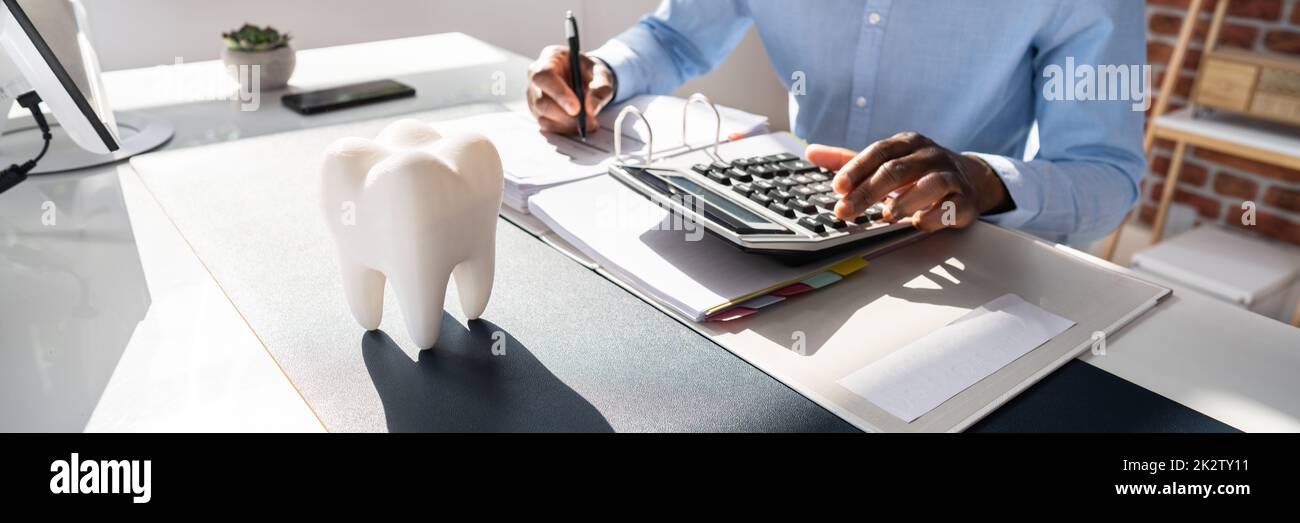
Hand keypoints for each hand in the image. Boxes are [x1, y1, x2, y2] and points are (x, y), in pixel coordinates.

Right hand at [526, 45, 615, 133]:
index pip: (544, 76)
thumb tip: (591, 108)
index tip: (577, 108)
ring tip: (589, 123)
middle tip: (589, 120)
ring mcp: (534, 96)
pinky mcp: (538, 112)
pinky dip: (566, 129)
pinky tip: (580, 125)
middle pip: (541, 101)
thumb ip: (601, 87)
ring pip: (544, 116)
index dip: (558, 93)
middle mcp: (536, 77)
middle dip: (566, 115)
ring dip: (568, 124)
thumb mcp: (602, 73)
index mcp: (549, 58)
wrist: (585, 79)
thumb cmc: (589, 72)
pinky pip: (548, 125)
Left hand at [806, 132, 1012, 231]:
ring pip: (930, 183)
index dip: (857, 169)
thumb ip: (849, 160)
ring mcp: (950, 176)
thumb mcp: (885, 161)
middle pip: (897, 170)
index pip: (879, 152)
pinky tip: (918, 223)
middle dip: (868, 192)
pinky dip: (935, 216)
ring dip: (906, 201)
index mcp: (907, 143)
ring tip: (886, 216)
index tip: (837, 188)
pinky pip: (952, 206)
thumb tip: (811, 151)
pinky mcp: (965, 199)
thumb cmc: (917, 171)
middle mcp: (929, 155)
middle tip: (846, 211)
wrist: (969, 178)